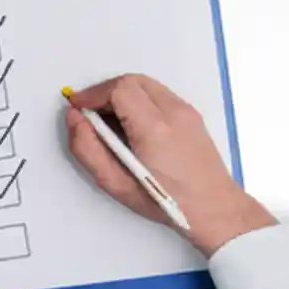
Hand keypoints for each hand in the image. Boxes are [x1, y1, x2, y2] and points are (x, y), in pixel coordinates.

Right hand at [65, 74, 275, 255]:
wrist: (214, 207)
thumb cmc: (166, 202)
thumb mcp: (116, 184)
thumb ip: (88, 149)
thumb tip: (74, 118)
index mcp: (155, 129)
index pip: (119, 89)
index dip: (93, 94)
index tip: (79, 108)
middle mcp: (173, 112)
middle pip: (131, 81)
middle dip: (105, 92)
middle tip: (91, 115)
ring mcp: (186, 110)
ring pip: (145, 85)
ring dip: (122, 95)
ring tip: (110, 122)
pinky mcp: (191, 114)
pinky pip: (158, 94)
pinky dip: (139, 100)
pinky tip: (133, 126)